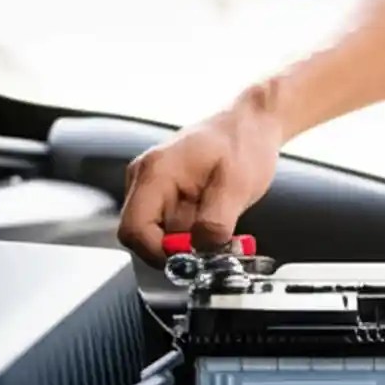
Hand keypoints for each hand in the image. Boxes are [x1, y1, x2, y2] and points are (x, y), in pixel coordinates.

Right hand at [118, 89, 284, 266]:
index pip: (133, 229)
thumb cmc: (243, 143)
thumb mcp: (237, 186)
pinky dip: (190, 237)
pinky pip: (167, 229)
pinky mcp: (163, 196)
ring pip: (155, 236)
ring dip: (186, 247)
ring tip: (219, 237)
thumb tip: (200, 251)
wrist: (251, 124)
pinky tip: (213, 229)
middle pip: (140, 236)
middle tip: (210, 252)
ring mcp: (151, 187)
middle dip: (174, 252)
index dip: (159, 253)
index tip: (191, 259)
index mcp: (155, 172)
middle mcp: (144, 179)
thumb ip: (216, 222)